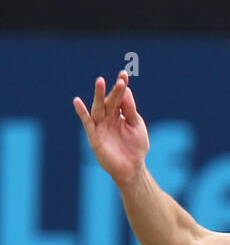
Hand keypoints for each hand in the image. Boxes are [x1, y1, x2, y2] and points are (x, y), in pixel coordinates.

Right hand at [73, 70, 148, 186]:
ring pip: (98, 107)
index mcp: (119, 114)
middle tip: (119, 80)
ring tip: (100, 81)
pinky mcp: (94, 136)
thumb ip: (130, 110)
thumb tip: (126, 90)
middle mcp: (108, 117)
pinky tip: (77, 102)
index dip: (121, 87)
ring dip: (98, 94)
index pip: (119, 97)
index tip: (124, 75)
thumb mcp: (136, 126)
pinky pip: (87, 122)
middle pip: (110, 100)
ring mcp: (101, 126)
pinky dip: (82, 112)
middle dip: (114, 90)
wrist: (132, 169)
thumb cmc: (136, 147)